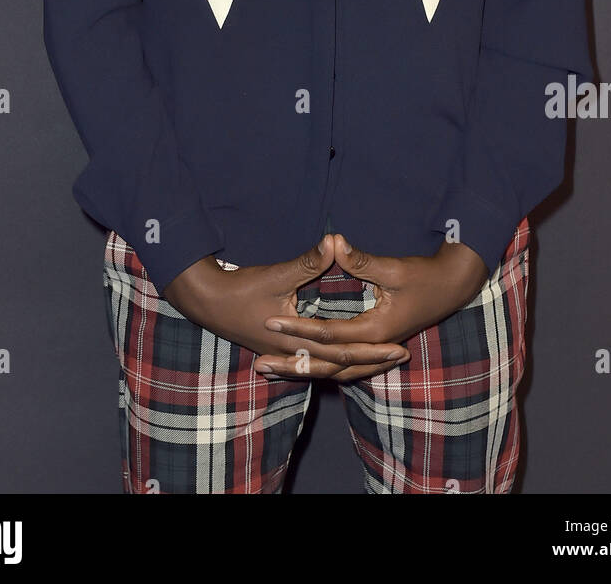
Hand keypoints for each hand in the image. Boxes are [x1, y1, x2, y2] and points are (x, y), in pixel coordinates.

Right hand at [162, 233, 411, 380]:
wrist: (207, 303)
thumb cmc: (241, 289)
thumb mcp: (277, 275)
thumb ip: (309, 262)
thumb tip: (335, 241)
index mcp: (297, 342)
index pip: (344, 352)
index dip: (373, 351)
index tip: (400, 348)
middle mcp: (295, 356)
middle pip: (341, 366)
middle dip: (372, 362)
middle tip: (402, 356)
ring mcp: (286, 357)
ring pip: (328, 368)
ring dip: (356, 364)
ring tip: (382, 360)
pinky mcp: (281, 351)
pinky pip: (314, 363)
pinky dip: (334, 363)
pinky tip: (344, 361)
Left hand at [253, 232, 489, 383]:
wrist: (453, 287)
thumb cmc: (426, 277)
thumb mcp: (395, 268)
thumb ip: (362, 261)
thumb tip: (334, 242)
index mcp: (376, 331)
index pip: (328, 334)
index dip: (297, 328)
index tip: (269, 321)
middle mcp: (373, 347)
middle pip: (327, 365)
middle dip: (293, 365)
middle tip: (260, 366)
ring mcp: (376, 350)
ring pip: (334, 370)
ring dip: (305, 371)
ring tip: (272, 372)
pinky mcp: (375, 344)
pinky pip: (344, 364)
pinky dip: (322, 367)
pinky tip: (304, 365)